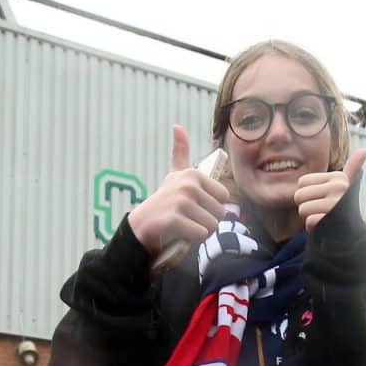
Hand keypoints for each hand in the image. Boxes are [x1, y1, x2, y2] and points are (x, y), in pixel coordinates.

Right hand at [127, 125, 230, 254]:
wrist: (141, 224)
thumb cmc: (164, 201)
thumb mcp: (175, 174)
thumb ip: (180, 152)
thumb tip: (177, 126)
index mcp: (194, 174)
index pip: (225, 198)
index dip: (212, 207)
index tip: (194, 206)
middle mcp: (188, 185)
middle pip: (220, 214)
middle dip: (206, 222)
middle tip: (188, 219)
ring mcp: (180, 201)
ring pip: (211, 226)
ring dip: (200, 232)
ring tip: (183, 226)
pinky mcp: (174, 220)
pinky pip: (200, 235)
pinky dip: (192, 240)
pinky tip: (179, 234)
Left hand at [294, 149, 365, 230]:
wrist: (354, 235)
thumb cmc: (345, 209)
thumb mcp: (348, 187)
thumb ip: (353, 169)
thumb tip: (364, 151)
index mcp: (338, 177)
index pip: (302, 182)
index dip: (308, 194)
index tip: (323, 199)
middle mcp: (339, 187)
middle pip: (299, 195)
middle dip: (306, 206)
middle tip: (321, 211)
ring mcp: (335, 204)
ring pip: (302, 209)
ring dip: (309, 218)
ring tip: (323, 218)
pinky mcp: (331, 219)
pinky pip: (309, 221)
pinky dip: (313, 228)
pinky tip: (324, 227)